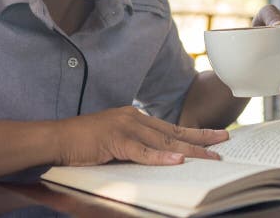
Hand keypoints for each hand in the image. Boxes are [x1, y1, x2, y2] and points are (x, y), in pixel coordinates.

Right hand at [54, 106, 228, 165]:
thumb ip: (134, 147)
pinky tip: (178, 161)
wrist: (55, 139)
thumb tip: (160, 160)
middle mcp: (133, 118)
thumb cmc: (81, 143)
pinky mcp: (115, 140)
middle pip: (174, 131)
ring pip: (164, 142)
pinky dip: (161, 157)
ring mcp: (125, 127)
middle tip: (224, 141)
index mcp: (134, 117)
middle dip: (201, 137)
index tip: (214, 136)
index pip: (170, 127)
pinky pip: (142, 151)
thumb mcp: (113, 142)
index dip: (194, 133)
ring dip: (189, 150)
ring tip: (210, 157)